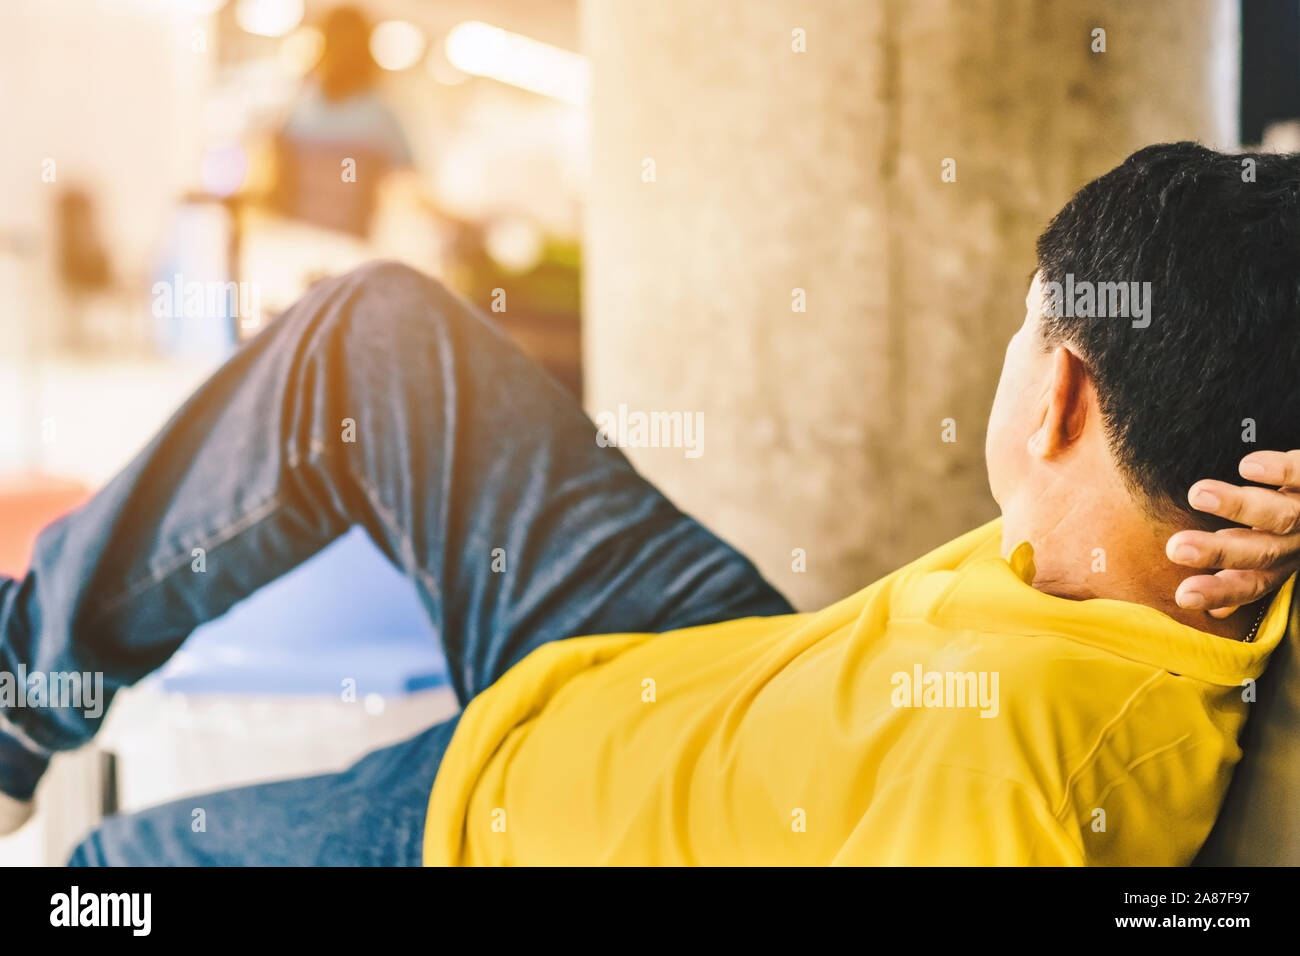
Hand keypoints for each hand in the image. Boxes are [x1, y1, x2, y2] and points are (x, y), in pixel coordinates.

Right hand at [1166, 450, 1299, 617]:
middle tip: (1177, 547)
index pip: (1251, 584)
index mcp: (1281, 562)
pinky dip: (1279, 471)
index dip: (1219, 592)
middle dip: (1218, 552)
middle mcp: (1296, 543)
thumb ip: (1243, 575)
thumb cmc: (1294, 522)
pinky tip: (1247, 466)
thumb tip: (1217, 616)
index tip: (1182, 596)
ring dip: (1238, 507)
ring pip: (1280, 516)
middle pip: (1262, 553)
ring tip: (1198, 493)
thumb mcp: (1273, 553)